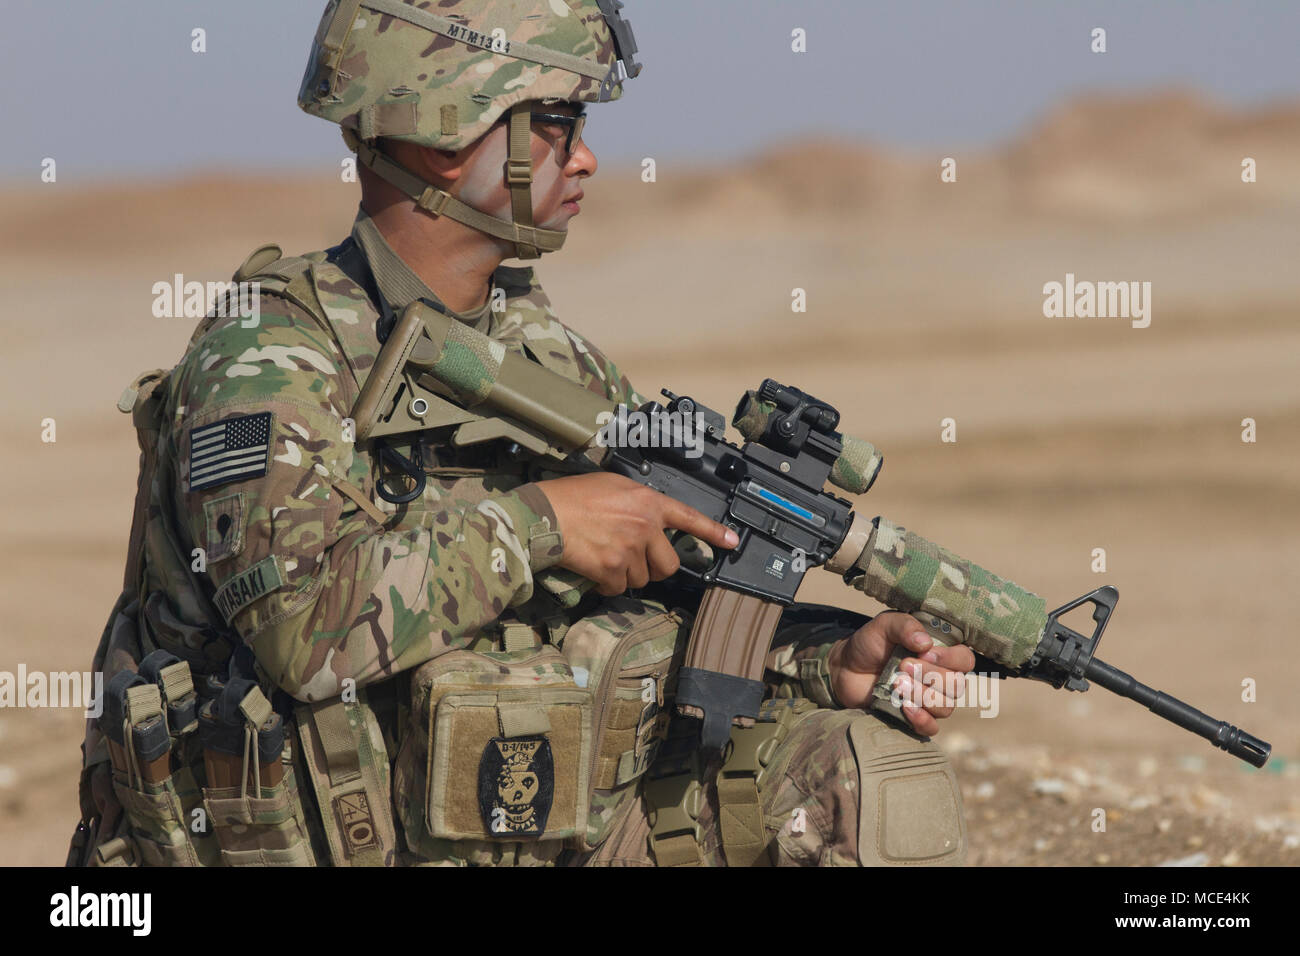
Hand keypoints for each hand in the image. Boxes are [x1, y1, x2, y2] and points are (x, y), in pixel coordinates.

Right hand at [537, 472, 737, 595]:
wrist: (546, 514)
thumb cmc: (573, 496)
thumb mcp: (613, 486)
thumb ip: (637, 502)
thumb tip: (647, 520)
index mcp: (648, 502)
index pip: (690, 518)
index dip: (713, 533)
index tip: (732, 542)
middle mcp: (645, 526)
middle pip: (668, 565)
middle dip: (654, 568)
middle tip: (635, 560)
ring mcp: (630, 549)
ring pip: (642, 579)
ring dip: (626, 575)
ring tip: (606, 557)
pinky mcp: (613, 569)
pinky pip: (619, 589)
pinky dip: (607, 585)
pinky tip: (594, 570)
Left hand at [828, 611, 975, 735]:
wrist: (845, 668)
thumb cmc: (870, 644)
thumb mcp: (884, 625)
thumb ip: (905, 626)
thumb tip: (925, 642)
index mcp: (940, 655)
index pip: (965, 660)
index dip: (950, 659)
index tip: (925, 653)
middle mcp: (940, 679)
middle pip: (957, 685)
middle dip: (930, 675)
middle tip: (903, 665)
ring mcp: (928, 701)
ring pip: (946, 707)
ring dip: (923, 695)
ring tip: (897, 684)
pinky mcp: (914, 719)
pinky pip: (931, 728)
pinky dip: (921, 719)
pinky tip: (905, 707)